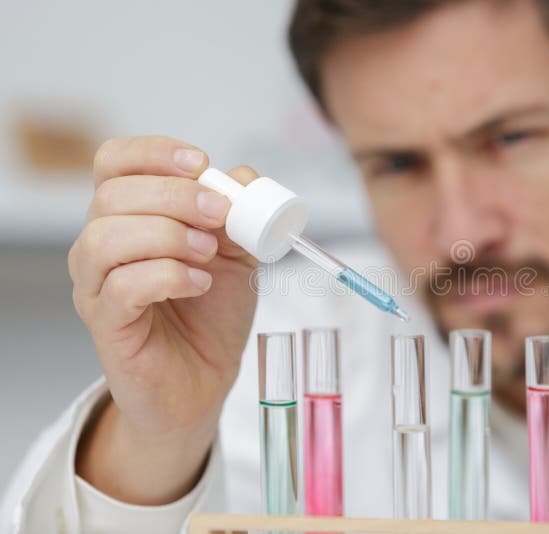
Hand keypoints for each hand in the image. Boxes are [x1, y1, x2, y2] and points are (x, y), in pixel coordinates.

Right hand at [70, 136, 258, 503]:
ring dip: (167, 236)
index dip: (153, 153)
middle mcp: (102, 245)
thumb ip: (240, 214)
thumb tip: (242, 177)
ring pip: (106, 237)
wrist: (206, 379)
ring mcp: (97, 285)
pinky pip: (122, 286)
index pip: (114, 162)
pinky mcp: (106, 324)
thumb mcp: (238, 254)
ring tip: (208, 255)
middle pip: (112, 194)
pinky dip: (168, 276)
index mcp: (129, 217)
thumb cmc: (213, 314)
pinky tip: (199, 283)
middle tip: (219, 215)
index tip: (200, 163)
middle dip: (174, 196)